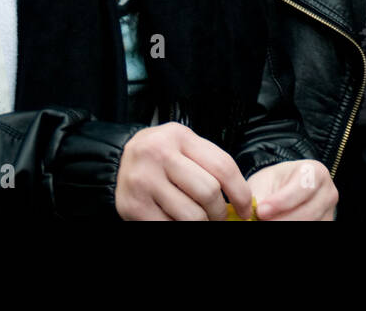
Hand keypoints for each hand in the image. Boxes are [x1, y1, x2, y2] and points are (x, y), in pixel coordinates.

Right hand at [115, 122, 250, 220]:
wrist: (118, 160)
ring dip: (202, 223)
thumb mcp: (185, 146)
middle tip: (220, 218)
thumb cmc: (161, 155)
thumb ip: (210, 165)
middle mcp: (159, 155)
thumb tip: (241, 200)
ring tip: (201, 220)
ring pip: (191, 215)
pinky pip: (169, 226)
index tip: (247, 209)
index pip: (223, 167)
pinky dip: (181, 228)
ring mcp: (144, 181)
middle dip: (220, 212)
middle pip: (208, 192)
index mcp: (180, 137)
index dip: (241, 193)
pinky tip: (180, 222)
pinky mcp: (133, 206)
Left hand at [247, 160, 337, 220]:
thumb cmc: (275, 183)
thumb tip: (253, 214)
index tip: (261, 211)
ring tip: (266, 221)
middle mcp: (327, 193)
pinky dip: (290, 229)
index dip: (281, 202)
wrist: (285, 190)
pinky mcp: (326, 224)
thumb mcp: (264, 182)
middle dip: (279, 220)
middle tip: (260, 220)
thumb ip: (259, 196)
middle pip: (306, 214)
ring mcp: (329, 212)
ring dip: (283, 224)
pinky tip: (278, 222)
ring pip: (307, 225)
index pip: (302, 188)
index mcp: (315, 172)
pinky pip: (310, 230)